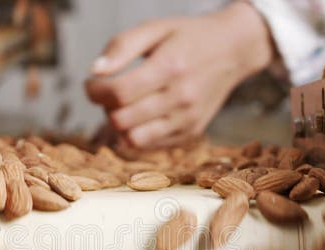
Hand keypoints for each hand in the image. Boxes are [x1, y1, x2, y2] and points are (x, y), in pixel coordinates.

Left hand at [85, 2, 274, 148]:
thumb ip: (122, 46)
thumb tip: (95, 71)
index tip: (91, 83)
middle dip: (104, 108)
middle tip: (108, 93)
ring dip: (119, 125)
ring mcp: (187, 119)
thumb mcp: (155, 28)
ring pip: (134, 140)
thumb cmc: (189, 37)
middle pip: (122, 120)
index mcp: (170, 67)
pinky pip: (150, 146)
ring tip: (123, 107)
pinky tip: (140, 115)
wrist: (234, 50)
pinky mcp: (191, 133)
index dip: (95, 91)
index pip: (119, 92)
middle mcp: (181, 97)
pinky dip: (137, 134)